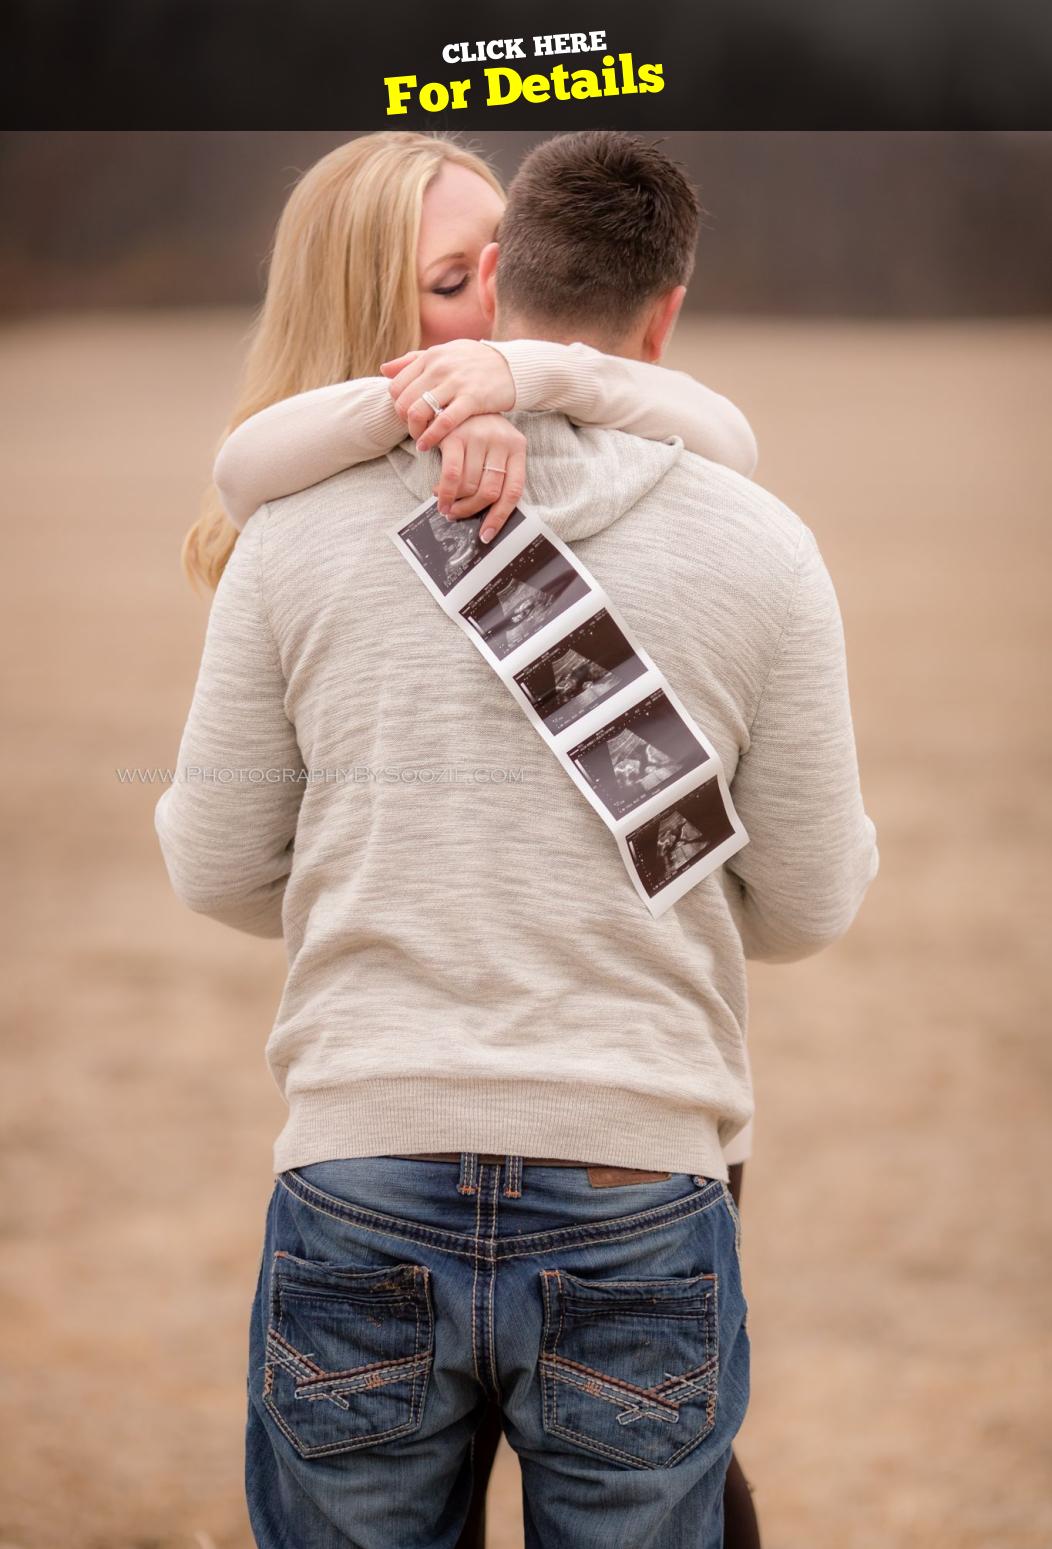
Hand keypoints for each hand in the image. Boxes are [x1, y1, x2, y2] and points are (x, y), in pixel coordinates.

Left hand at [380, 340, 515, 449]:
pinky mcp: (472, 398)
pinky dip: (432, 437)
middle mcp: (439, 367)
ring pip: (419, 411)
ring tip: (420, 440)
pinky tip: (428, 446)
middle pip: (404, 402)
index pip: (396, 386)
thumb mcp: (443, 353)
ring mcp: (455, 382)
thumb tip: (384, 369)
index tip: (407, 418)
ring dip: (415, 431)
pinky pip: (444, 421)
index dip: (397, 406)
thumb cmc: (474, 362)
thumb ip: (413, 360)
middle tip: (414, 432)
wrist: (511, 365)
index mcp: (430, 357)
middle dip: (404, 422)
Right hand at [431, 413, 525, 543]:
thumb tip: (485, 514)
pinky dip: (445, 493)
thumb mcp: (494, 446)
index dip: (500, 516)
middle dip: (471, 511)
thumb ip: (494, 473)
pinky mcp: (456, 435)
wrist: (454, 396)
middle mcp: (501, 441)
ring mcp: (479, 437)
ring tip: (445, 504)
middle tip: (457, 516)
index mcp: (517, 446)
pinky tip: (438, 496)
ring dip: (454, 502)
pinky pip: (451, 476)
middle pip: (490, 492)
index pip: (513, 490)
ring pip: (469, 486)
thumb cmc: (476, 430)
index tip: (487, 534)